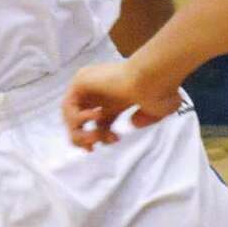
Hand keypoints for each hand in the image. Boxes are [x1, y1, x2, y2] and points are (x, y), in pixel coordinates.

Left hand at [63, 60, 183, 148]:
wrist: (151, 79)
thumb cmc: (159, 91)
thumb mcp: (159, 110)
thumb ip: (146, 118)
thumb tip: (132, 123)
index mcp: (114, 99)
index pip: (97, 122)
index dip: (98, 137)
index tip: (112, 142)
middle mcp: (99, 92)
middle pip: (79, 122)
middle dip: (85, 138)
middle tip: (94, 147)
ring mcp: (89, 86)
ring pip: (71, 117)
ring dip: (81, 134)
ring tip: (96, 136)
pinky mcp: (81, 82)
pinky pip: (68, 107)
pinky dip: (78, 119)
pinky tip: (96, 117)